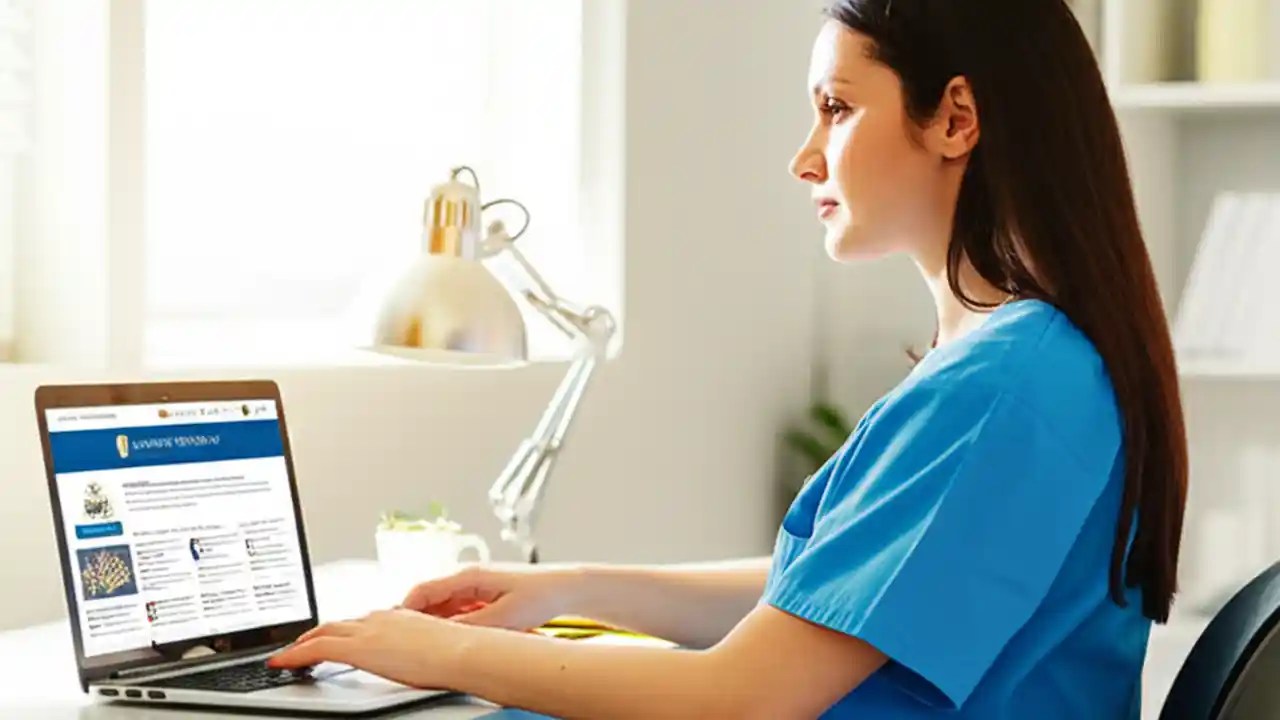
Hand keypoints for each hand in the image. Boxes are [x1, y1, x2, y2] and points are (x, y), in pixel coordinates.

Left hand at [267, 608, 464, 688]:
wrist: (462, 651)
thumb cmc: (458, 653)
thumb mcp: (434, 646)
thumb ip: (418, 648)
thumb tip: (420, 661)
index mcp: (398, 616)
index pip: (360, 621)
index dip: (341, 629)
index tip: (332, 636)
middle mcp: (380, 617)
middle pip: (338, 623)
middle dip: (316, 633)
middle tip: (300, 643)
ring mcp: (368, 629)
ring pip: (324, 631)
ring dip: (304, 642)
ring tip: (289, 653)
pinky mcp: (359, 647)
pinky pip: (317, 648)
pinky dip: (295, 654)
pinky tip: (282, 661)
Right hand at [401, 563, 585, 631]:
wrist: (565, 588)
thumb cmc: (540, 594)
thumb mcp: (503, 618)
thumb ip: (470, 627)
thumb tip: (442, 636)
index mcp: (469, 576)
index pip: (424, 590)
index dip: (404, 610)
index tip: (392, 628)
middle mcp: (468, 578)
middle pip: (429, 600)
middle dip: (416, 620)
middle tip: (405, 642)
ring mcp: (475, 587)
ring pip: (442, 607)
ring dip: (435, 624)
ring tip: (426, 644)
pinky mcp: (483, 597)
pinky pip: (457, 612)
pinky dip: (450, 625)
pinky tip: (452, 640)